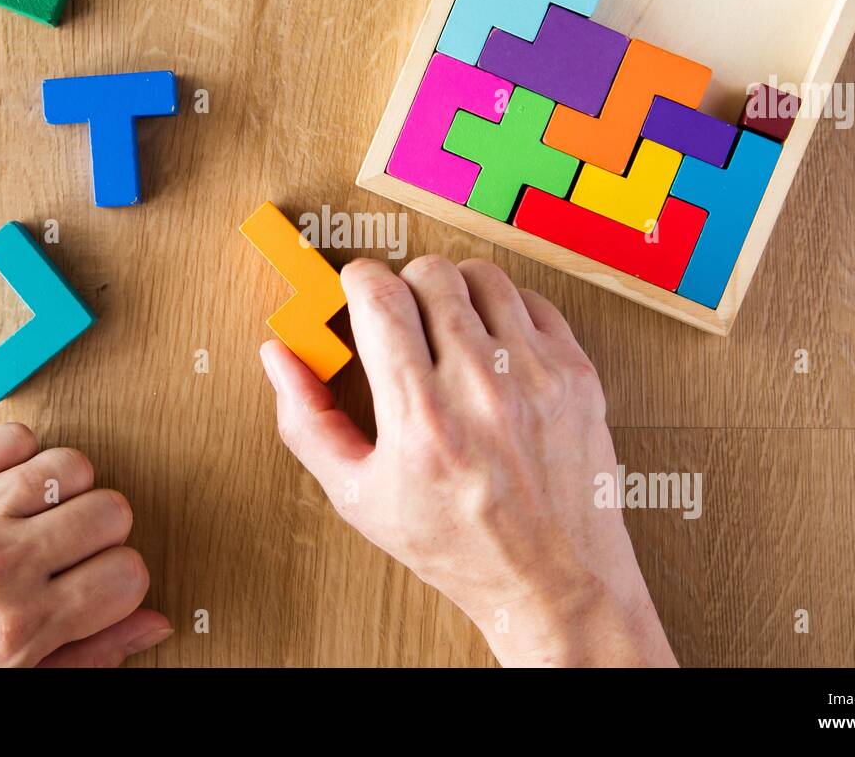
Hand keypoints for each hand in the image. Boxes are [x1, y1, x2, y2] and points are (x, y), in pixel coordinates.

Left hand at [0, 423, 169, 666]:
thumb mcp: (0, 691)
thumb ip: (83, 658)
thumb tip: (149, 625)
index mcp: (18, 629)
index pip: (128, 574)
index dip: (121, 582)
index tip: (100, 586)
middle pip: (111, 511)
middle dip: (102, 534)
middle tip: (70, 552)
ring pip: (72, 465)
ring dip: (67, 491)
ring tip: (40, 516)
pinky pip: (12, 437)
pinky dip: (20, 455)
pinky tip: (6, 487)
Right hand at [260, 256, 675, 666]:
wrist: (554, 580)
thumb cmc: (457, 545)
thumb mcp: (359, 497)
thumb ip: (308, 421)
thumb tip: (278, 354)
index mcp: (421, 419)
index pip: (379, 296)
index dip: (357, 280)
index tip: (355, 291)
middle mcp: (482, 389)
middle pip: (430, 273)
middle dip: (404, 285)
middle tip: (402, 319)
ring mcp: (537, 376)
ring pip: (483, 276)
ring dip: (455, 290)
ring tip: (448, 329)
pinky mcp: (576, 374)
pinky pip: (532, 300)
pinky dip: (505, 311)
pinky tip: (493, 346)